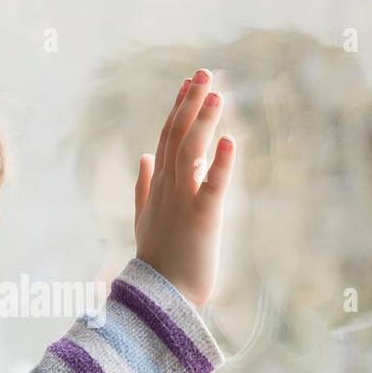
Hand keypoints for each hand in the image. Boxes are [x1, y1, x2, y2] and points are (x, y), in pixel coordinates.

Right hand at [133, 69, 235, 306]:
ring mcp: (182, 202)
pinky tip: (229, 140)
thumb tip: (142, 157)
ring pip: (190, 153)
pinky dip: (220, 164)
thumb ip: (143, 186)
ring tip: (216, 94)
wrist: (161, 298)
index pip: (166, 138)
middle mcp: (168, 188)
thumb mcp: (144, 219)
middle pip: (177, 136)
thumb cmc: (158, 261)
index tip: (188, 84)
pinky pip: (212, 187)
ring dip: (202, 122)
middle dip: (191, 104)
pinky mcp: (202, 218)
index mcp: (158, 187)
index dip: (178, 109)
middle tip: (205, 73)